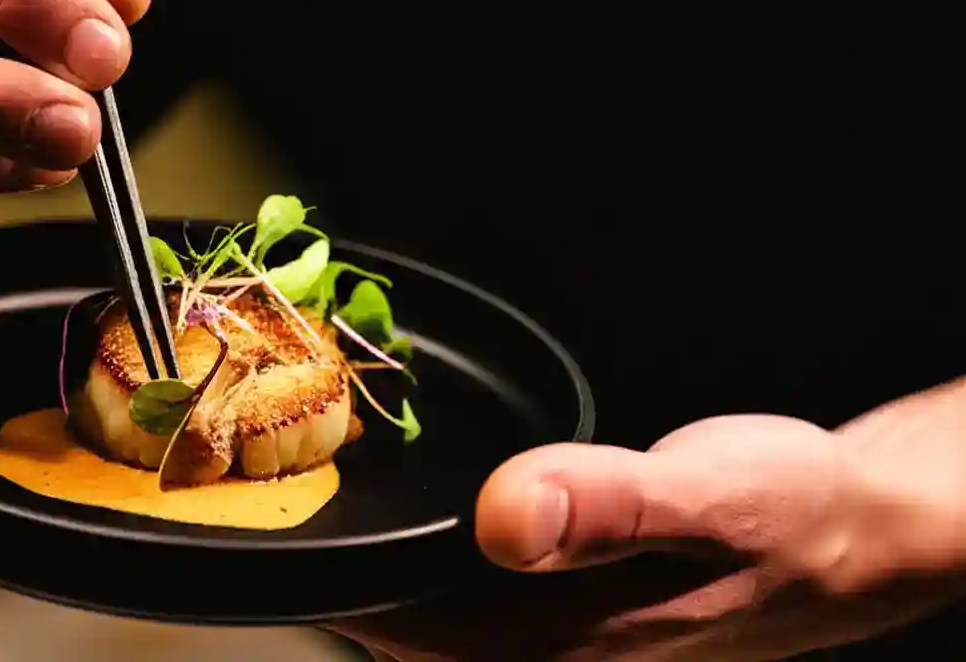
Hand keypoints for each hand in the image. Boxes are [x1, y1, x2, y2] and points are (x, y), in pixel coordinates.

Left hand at [331, 377, 965, 660]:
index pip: (403, 639)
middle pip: (400, 629)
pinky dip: (427, 547)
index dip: (334, 588)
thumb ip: (610, 507)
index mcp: (559, 646)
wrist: (848, 528)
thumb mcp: (713, 499)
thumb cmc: (792, 519)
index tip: (277, 524)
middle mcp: (541, 650)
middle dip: (342, 570)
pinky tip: (414, 498)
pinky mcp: (558, 598)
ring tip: (322, 480)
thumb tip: (504, 515)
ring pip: (429, 608)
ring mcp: (549, 630)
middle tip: (279, 484)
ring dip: (377, 558)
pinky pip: (466, 583)